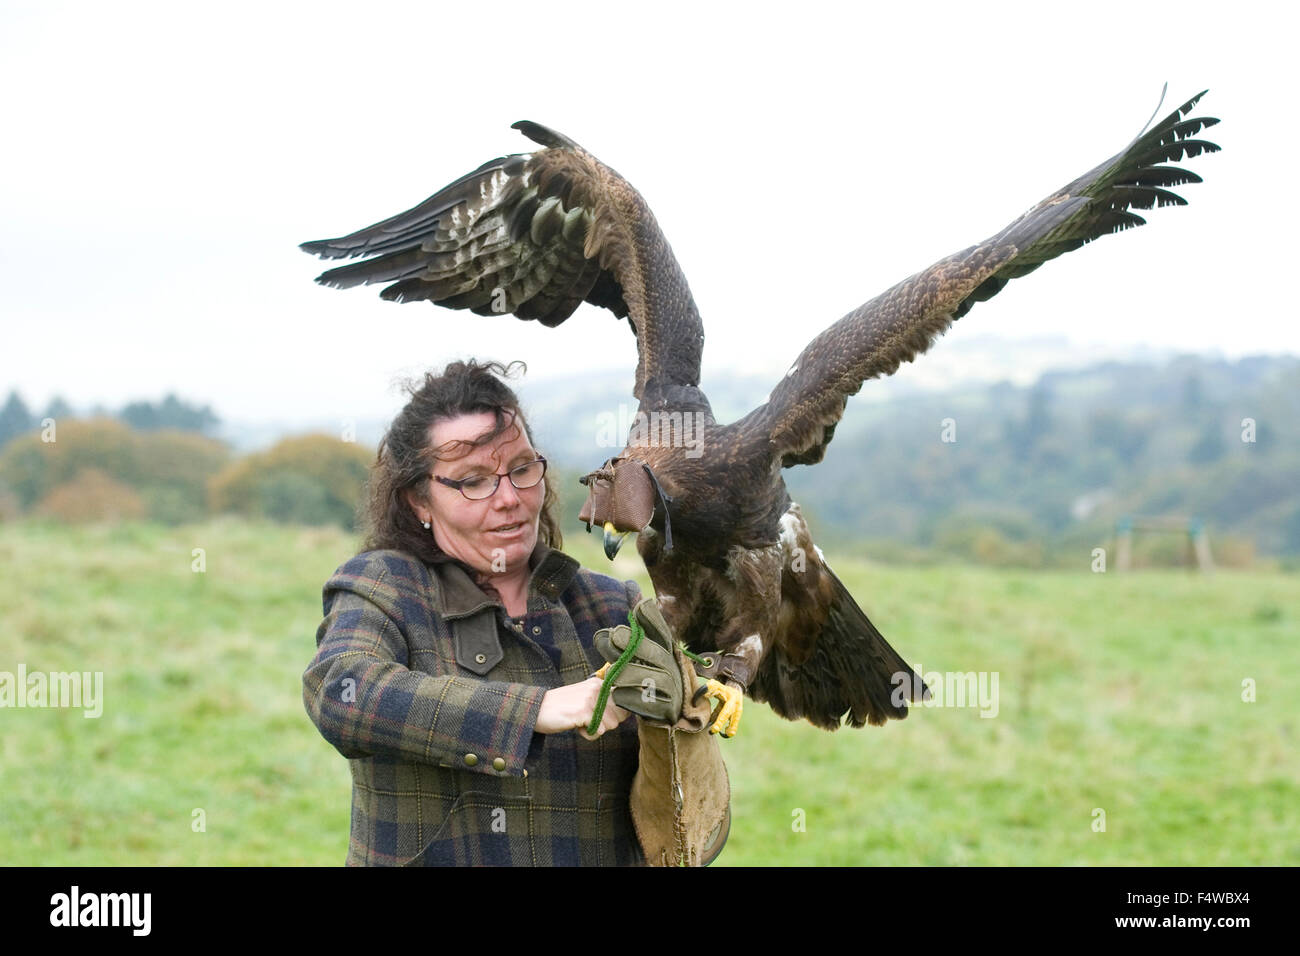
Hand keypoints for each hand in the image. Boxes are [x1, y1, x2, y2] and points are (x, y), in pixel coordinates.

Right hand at [536, 677, 629, 738]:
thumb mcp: (584, 698)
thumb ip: (603, 702)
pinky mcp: (584, 711)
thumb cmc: (561, 707)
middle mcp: (597, 689)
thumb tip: (625, 714)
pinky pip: (598, 732)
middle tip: (586, 720)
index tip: (600, 716)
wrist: (536, 709)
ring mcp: (591, 699)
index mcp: (598, 684)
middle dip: (605, 724)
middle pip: (618, 717)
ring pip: (610, 726)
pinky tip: (575, 726)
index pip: (623, 702)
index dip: (615, 715)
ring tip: (579, 721)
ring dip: (595, 730)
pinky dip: (588, 735)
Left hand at [593, 598, 683, 722]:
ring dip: (631, 673)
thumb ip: (637, 641)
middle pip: (656, 654)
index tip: (640, 607)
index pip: (663, 633)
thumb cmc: (658, 681)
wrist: (676, 716)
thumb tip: (623, 618)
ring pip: (653, 679)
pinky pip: (649, 705)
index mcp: (669, 653)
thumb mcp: (650, 658)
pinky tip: (617, 695)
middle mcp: (674, 668)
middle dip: (635, 644)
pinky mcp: (667, 710)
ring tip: (611, 672)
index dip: (653, 620)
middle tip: (614, 635)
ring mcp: (673, 690)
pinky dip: (632, 700)